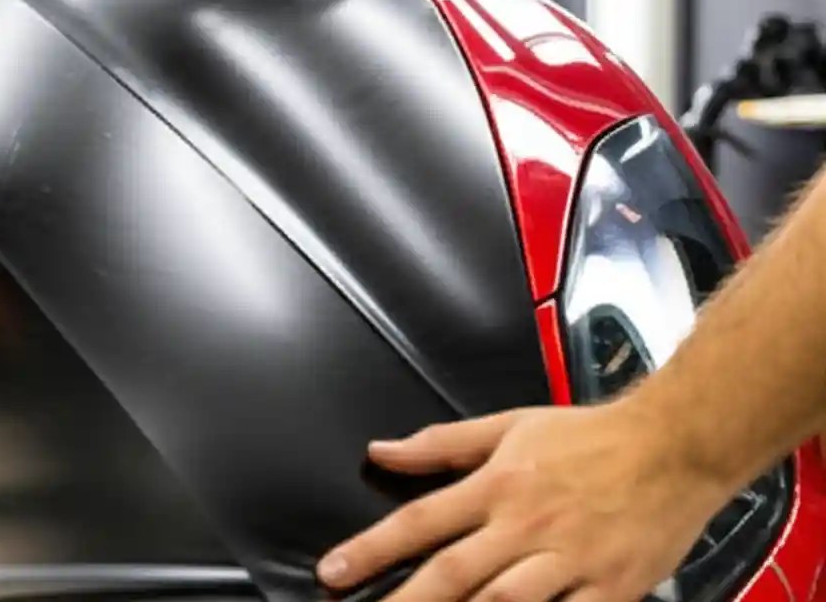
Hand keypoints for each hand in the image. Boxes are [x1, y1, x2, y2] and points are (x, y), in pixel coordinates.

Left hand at [316, 403, 735, 601]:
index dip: (372, 548)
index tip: (334, 570)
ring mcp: (570, 559)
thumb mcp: (508, 426)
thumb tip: (382, 451)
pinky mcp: (611, 588)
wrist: (676, 442)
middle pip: (454, 573)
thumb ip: (441, 445)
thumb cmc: (591, 435)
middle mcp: (527, 524)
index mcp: (498, 485)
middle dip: (406, 600)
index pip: (421, 520)